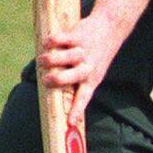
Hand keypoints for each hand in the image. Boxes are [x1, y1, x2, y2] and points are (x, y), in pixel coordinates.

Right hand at [37, 10, 123, 124]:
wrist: (110, 29)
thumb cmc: (95, 55)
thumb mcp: (93, 72)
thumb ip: (75, 80)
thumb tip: (51, 89)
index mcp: (91, 80)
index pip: (84, 98)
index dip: (76, 110)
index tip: (69, 122)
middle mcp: (88, 67)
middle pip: (74, 76)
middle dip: (58, 80)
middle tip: (45, 81)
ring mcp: (84, 51)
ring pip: (67, 57)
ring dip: (51, 59)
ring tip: (41, 60)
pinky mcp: (79, 36)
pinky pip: (64, 39)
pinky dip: (54, 41)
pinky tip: (47, 43)